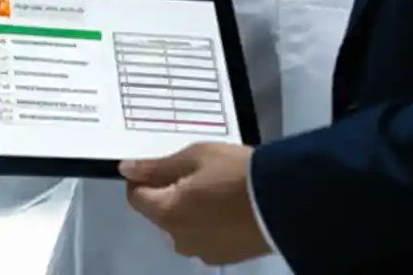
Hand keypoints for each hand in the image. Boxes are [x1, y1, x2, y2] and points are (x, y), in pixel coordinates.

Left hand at [120, 143, 268, 264]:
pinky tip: (229, 207)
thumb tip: (127, 169)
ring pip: (183, 226)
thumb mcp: (197, 156)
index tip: (159, 164)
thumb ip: (158, 166)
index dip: (141, 178)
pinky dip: (209, 222)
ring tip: (216, 188)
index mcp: (167, 213)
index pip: (136, 197)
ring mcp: (202, 252)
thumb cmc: (237, 173)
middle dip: (169, 193)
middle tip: (196, 171)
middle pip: (160, 213)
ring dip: (190, 209)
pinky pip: (205, 236)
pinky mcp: (224, 257)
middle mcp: (179, 239)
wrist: (285, 201)